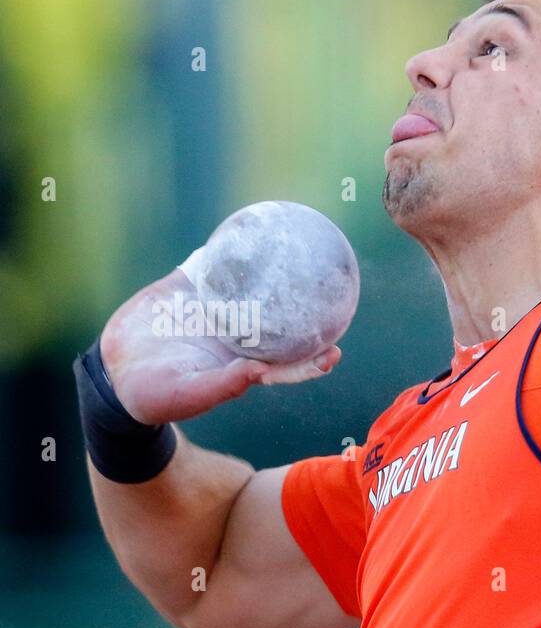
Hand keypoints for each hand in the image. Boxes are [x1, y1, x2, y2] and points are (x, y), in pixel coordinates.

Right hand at [99, 252, 340, 425]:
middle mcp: (235, 336)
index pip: (285, 363)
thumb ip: (225, 386)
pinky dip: (226, 253)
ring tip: (298, 250)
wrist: (117, 372)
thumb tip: (260, 374)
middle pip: (279, 323)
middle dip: (306, 313)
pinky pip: (213, 267)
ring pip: (251, 289)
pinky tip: (245, 232)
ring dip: (272, 272)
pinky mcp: (188, 289)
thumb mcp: (189, 394)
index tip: (334, 354)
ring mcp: (213, 310)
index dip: (310, 361)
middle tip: (335, 296)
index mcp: (241, 364)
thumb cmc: (156, 395)